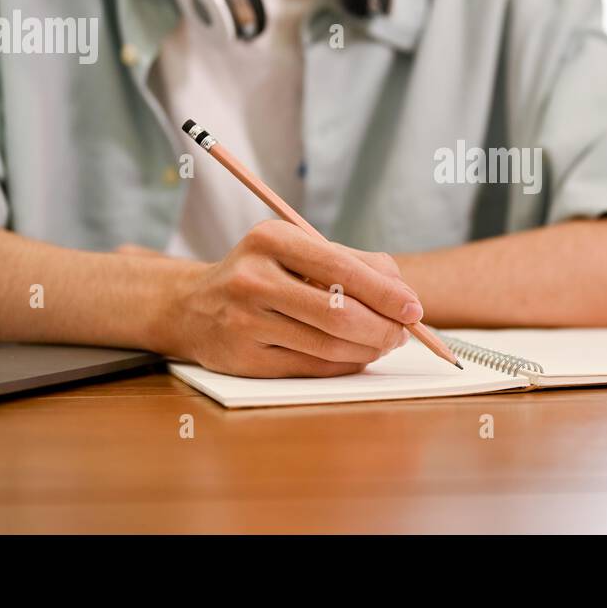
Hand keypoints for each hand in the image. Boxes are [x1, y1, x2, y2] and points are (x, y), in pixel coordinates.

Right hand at [158, 220, 421, 376]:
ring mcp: (244, 322)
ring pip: (328, 346)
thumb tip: (403, 294)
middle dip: (382, 328)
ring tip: (384, 342)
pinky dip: (345, 364)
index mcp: (271, 240)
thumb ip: (355, 262)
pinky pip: (312, 367)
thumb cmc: (263, 274)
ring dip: (368, 349)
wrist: (193, 306)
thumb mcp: (299, 250)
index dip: (385, 293)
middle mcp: (252, 279)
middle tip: (402, 333)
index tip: (413, 308)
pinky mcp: (244, 359)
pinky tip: (357, 355)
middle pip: (338, 313)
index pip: (342, 268)